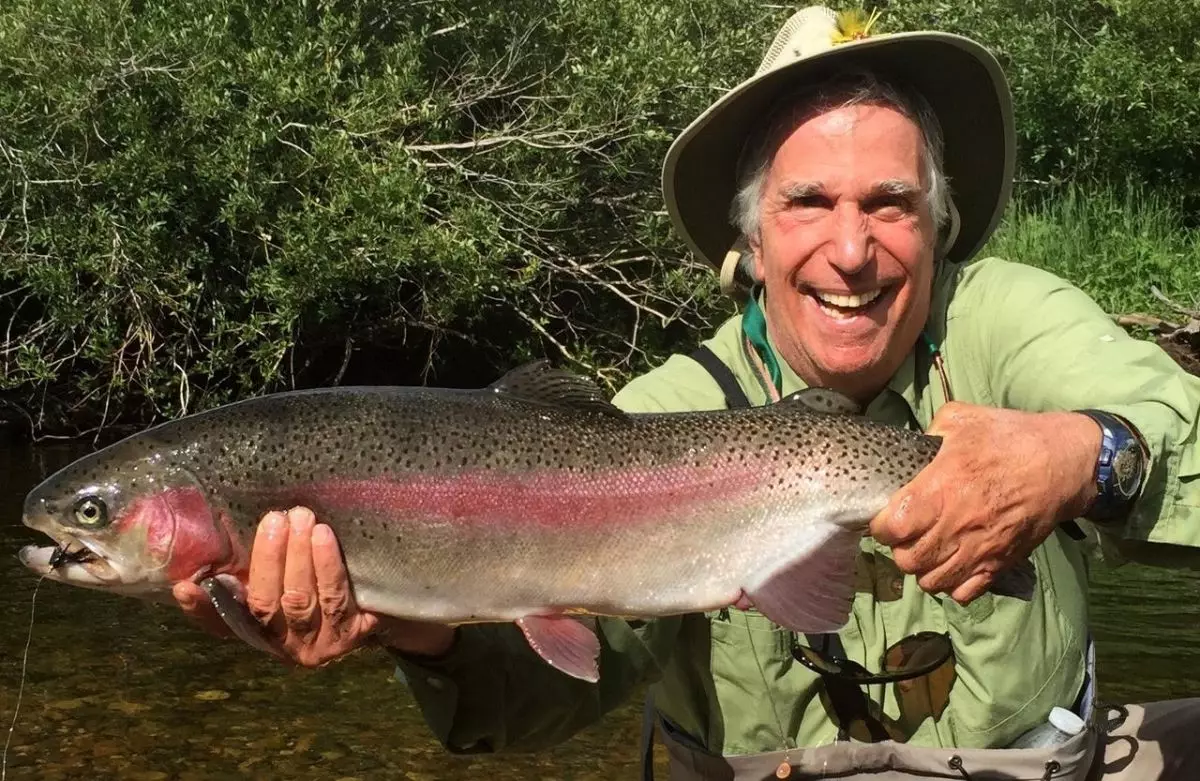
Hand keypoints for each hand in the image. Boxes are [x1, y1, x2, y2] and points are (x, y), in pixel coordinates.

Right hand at [173, 506, 455, 666]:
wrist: (375, 605)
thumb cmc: (313, 582)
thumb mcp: (278, 577)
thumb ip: (243, 568)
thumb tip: (204, 548)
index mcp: (257, 632)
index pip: (222, 623)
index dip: (203, 608)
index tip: (185, 585)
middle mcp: (283, 644)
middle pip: (265, 604)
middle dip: (268, 558)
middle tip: (276, 518)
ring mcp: (319, 642)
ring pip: (301, 600)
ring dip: (299, 557)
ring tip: (302, 518)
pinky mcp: (352, 632)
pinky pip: (339, 597)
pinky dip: (329, 565)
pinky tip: (324, 536)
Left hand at [869, 402, 1099, 603]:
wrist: (1062, 463)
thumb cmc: (1010, 437)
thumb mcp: (962, 419)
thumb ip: (929, 433)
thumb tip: (913, 446)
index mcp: (939, 489)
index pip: (890, 528)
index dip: (881, 525)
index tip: (886, 517)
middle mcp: (955, 526)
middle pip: (906, 560)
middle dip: (900, 548)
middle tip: (907, 534)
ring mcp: (978, 549)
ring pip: (931, 581)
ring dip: (923, 568)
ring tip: (927, 550)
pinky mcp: (999, 564)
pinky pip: (963, 593)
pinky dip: (951, 584)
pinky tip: (952, 564)